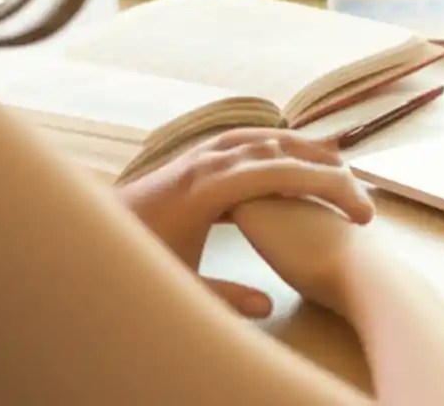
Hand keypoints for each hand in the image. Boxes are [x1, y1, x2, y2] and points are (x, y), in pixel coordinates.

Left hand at [116, 127, 374, 317]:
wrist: (82, 232)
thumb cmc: (132, 258)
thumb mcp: (179, 284)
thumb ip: (225, 296)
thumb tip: (268, 306)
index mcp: (211, 187)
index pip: (286, 174)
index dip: (329, 188)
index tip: (360, 211)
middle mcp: (208, 160)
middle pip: (283, 149)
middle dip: (327, 166)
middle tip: (361, 191)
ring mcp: (200, 153)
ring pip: (265, 138)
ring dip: (303, 150)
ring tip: (338, 168)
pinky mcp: (194, 158)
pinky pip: (247, 142)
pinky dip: (277, 147)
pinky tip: (290, 162)